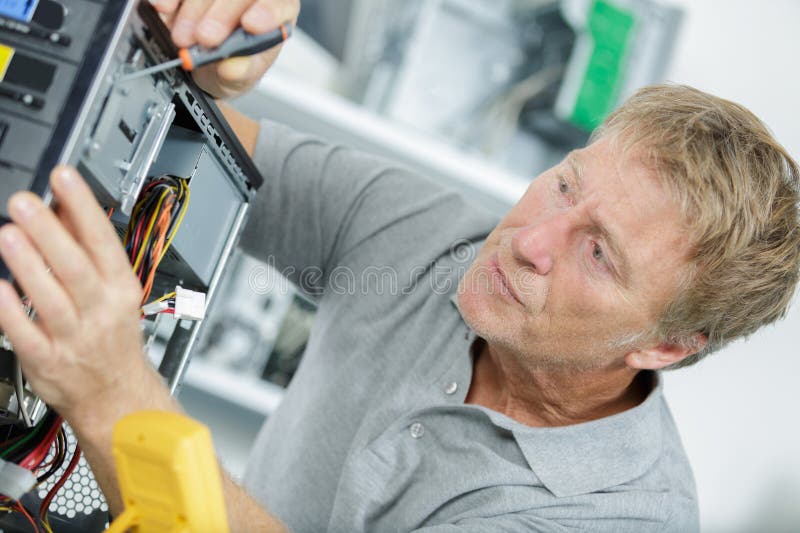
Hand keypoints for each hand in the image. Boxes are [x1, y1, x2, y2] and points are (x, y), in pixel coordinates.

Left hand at [0, 167, 149, 423]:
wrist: (116, 395)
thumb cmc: (113, 337)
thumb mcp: (113, 290)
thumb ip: (86, 247)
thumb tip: (66, 207)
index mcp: (120, 288)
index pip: (103, 241)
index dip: (84, 208)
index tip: (64, 177)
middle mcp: (100, 311)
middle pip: (74, 268)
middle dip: (50, 233)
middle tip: (25, 202)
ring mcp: (74, 337)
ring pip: (49, 298)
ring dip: (28, 265)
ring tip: (8, 234)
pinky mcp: (46, 360)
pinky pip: (24, 332)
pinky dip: (9, 309)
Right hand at [150, 0, 300, 98]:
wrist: (205, 66)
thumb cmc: (233, 67)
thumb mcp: (241, 78)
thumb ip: (240, 73)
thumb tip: (233, 66)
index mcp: (276, 12)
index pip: (279, 3)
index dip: (267, 12)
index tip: (251, 25)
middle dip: (221, 15)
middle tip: (206, 39)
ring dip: (192, 9)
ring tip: (181, 37)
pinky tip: (163, 8)